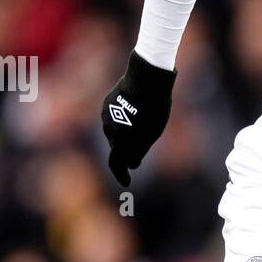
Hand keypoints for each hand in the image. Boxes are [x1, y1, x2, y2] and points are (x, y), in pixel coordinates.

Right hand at [101, 50, 176, 186]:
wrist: (146, 79)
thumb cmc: (154, 110)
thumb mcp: (151, 134)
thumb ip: (139, 151)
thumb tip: (132, 163)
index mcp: (120, 141)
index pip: (117, 164)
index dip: (121, 175)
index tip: (127, 182)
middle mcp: (109, 130)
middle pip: (118, 149)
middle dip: (127, 154)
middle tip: (136, 159)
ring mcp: (106, 116)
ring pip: (115, 133)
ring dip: (126, 136)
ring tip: (142, 128)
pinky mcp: (107, 104)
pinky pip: (114, 118)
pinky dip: (123, 122)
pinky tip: (135, 114)